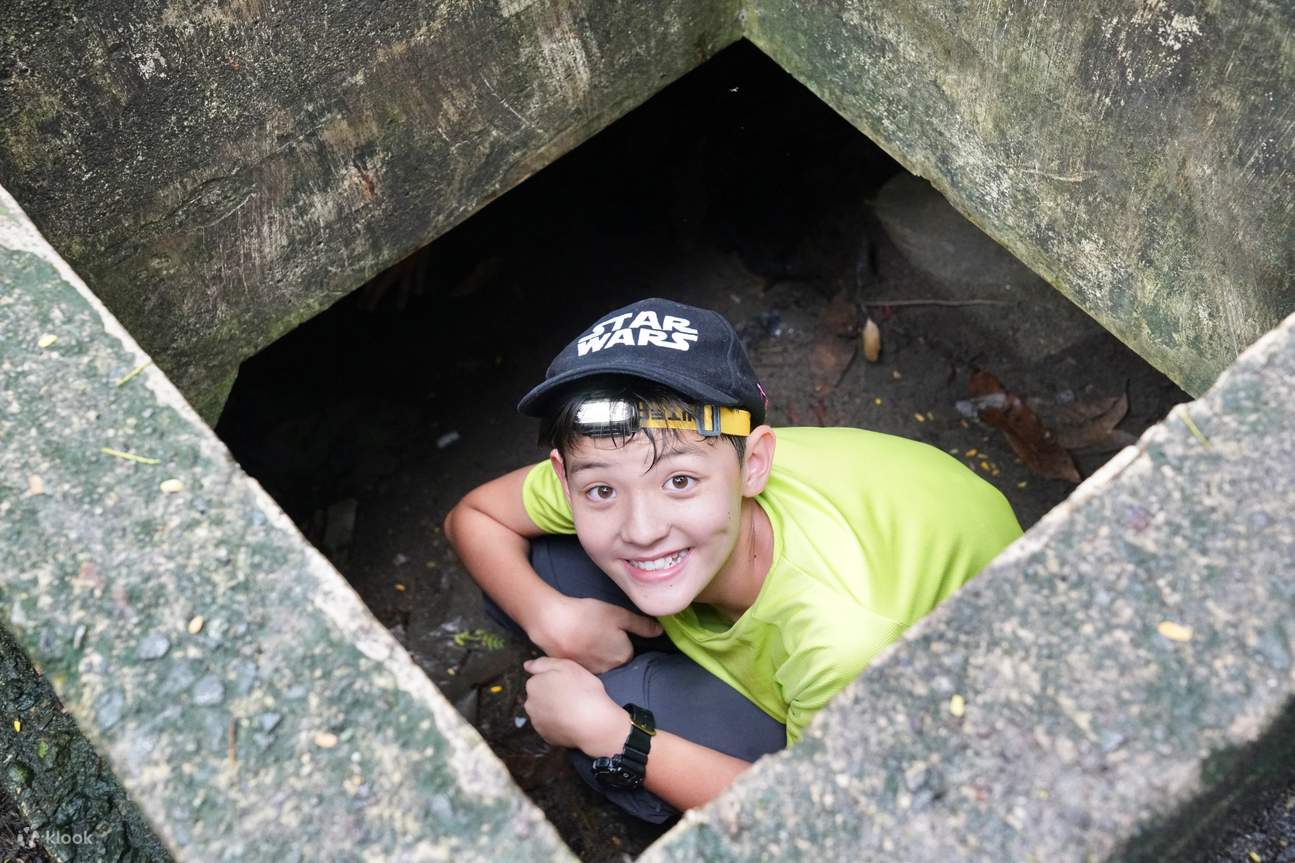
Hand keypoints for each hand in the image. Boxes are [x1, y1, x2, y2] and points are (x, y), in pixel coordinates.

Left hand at [522, 657, 629, 755]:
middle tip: (572, 694)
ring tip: (573, 708)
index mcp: (534, 685)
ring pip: (544, 711)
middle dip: (552, 694)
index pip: (539, 678)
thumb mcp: (566, 665)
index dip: (556, 679)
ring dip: (554, 709)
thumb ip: (543, 663)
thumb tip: (527, 665)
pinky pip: (551, 726)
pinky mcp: (546, 736)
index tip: (569, 682)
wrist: (593, 723)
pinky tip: (571, 720)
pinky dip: (558, 723)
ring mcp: (537, 722)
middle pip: (540, 695)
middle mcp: (530, 704)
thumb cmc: (583, 692)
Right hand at [527, 595, 662, 673]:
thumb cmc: (588, 616)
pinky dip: (578, 656)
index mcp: (623, 656)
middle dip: (607, 647)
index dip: (619, 637)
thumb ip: (642, 625)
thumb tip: (660, 632)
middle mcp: (609, 670)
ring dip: (592, 653)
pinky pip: (582, 665)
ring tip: (581, 635)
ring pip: (597, 662)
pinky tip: (571, 642)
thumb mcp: (619, 615)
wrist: (553, 623)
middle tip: (594, 629)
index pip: (627, 650)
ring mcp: (590, 672)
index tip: (608, 627)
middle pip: (612, 658)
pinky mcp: (573, 671)